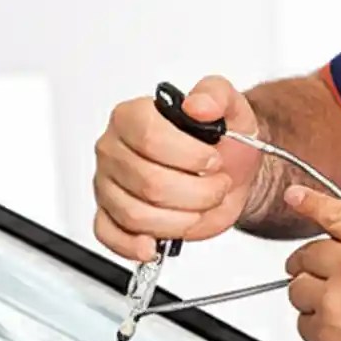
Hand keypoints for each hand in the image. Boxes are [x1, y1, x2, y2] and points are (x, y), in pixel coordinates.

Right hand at [93, 75, 262, 261]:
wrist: (227, 172)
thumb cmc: (222, 141)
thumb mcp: (231, 108)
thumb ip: (216, 95)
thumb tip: (198, 104)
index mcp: (133, 117)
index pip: (147, 136)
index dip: (187, 156)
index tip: (212, 161)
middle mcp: (115, 149)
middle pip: (148, 182)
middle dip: (195, 192)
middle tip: (216, 186)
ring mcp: (109, 184)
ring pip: (136, 214)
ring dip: (181, 219)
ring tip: (200, 206)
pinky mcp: (111, 215)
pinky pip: (109, 234)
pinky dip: (133, 245)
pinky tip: (155, 243)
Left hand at [282, 186, 340, 340]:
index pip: (335, 214)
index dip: (309, 202)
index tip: (294, 197)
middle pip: (305, 255)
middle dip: (311, 264)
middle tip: (329, 277)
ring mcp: (333, 304)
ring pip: (297, 289)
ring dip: (312, 295)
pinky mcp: (323, 336)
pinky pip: (303, 322)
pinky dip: (317, 325)